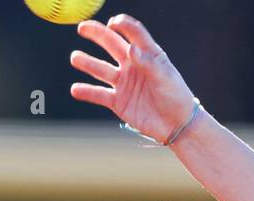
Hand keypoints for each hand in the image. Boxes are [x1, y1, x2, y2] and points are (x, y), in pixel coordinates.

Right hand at [70, 15, 196, 143]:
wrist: (178, 126)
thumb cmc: (176, 98)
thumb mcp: (166, 78)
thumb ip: (149, 63)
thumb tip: (131, 48)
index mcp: (147, 56)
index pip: (134, 35)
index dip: (124, 26)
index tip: (114, 22)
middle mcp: (133, 66)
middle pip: (112, 45)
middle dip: (97, 34)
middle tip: (82, 28)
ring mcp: (124, 83)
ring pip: (101, 69)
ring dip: (87, 62)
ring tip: (75, 58)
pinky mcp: (118, 101)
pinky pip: (99, 94)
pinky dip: (87, 92)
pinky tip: (76, 89)